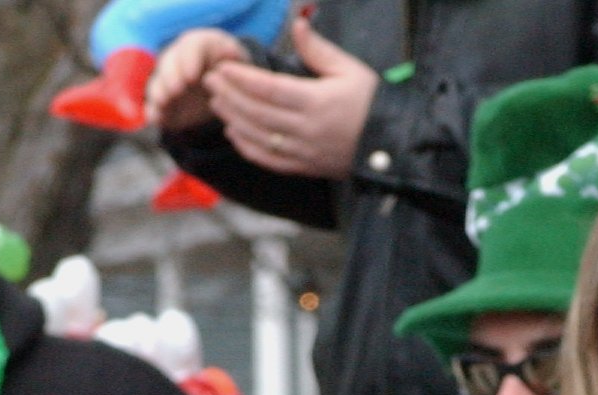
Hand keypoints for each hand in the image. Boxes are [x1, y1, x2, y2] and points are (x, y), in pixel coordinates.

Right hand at [148, 28, 248, 132]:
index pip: (191, 47)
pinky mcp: (163, 102)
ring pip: (158, 82)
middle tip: (175, 91)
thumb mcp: (237, 62)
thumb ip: (233, 60)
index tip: (192, 77)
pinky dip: (154, 112)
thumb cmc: (231, 72)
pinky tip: (157, 119)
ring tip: (163, 104)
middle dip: (171, 77)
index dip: (189, 61)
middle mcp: (178, 59)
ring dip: (158, 93)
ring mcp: (167, 80)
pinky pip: (155, 105)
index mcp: (198, 45)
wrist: (221, 91)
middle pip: (169, 63)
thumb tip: (228, 57)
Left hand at [201, 16, 377, 178]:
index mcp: (315, 101)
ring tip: (216, 103)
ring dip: (233, 119)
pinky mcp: (303, 168)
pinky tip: (233, 133)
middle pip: (257, 112)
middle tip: (209, 80)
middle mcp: (305, 129)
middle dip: (229, 95)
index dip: (241, 78)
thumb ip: (318, 49)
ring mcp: (302, 152)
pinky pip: (268, 159)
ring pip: (258, 136)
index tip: (222, 66)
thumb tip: (297, 23)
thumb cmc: (371, 102)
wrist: (388, 146)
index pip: (268, 89)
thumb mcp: (349, 68)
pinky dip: (247, 147)